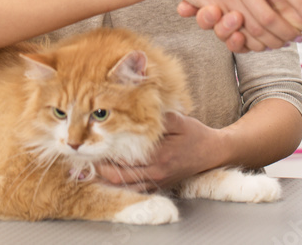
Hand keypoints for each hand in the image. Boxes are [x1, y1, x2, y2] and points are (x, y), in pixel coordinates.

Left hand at [95, 112, 222, 191]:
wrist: (212, 152)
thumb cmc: (195, 134)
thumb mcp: (178, 119)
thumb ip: (158, 118)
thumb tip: (137, 110)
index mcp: (160, 156)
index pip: (125, 159)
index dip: (106, 154)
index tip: (94, 145)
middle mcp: (156, 173)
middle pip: (120, 176)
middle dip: (101, 168)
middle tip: (88, 156)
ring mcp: (157, 182)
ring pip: (125, 186)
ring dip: (108, 179)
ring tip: (94, 167)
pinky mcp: (159, 186)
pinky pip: (134, 190)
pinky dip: (120, 185)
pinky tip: (108, 177)